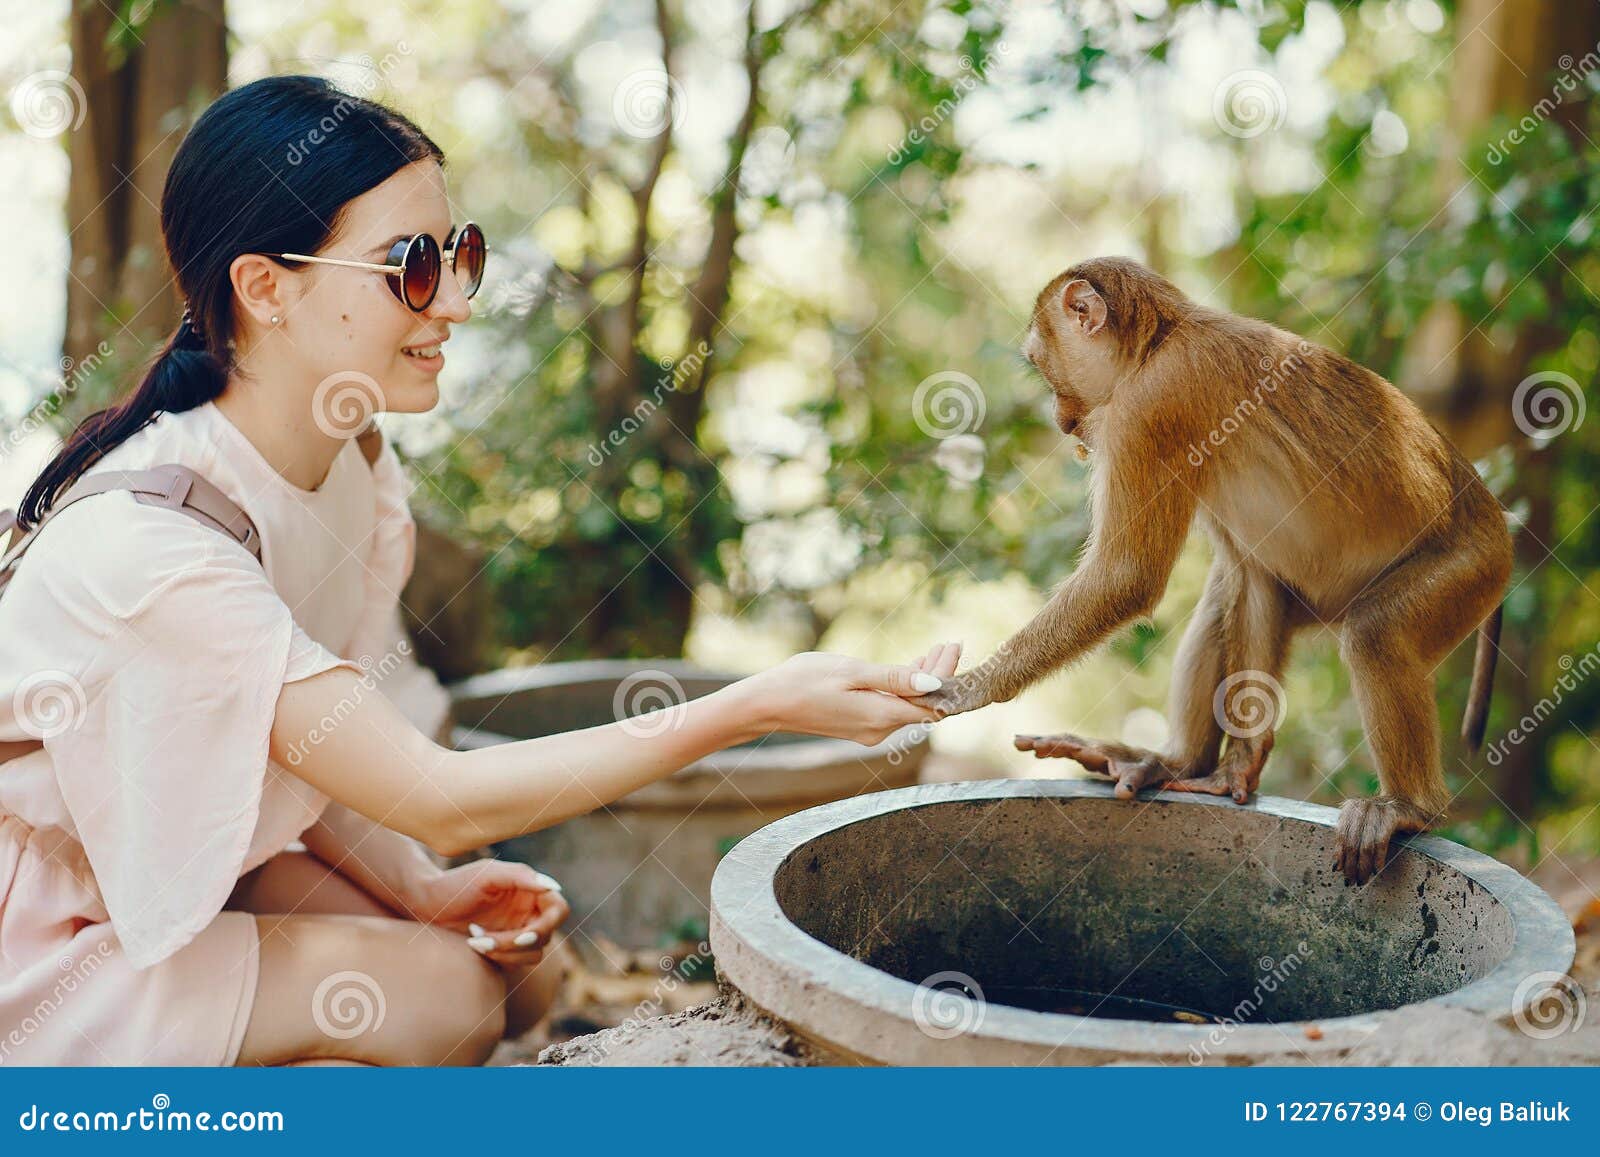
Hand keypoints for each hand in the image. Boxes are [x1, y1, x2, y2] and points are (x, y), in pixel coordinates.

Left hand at [404, 859, 569, 968]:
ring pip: (532, 954)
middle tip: (483, 939)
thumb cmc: (456, 883)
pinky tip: (471, 944)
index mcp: (530, 890)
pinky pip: (514, 963)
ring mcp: (517, 931)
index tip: (523, 935)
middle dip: (515, 943)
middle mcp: (528, 912)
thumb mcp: (487, 873)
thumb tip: (553, 886)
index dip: (546, 926)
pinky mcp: (503, 950)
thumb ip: (521, 876)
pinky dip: (496, 957)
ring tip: (474, 940)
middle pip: (545, 937)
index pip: (558, 911)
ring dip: (505, 952)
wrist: (425, 904)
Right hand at [736, 643, 962, 746]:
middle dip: (940, 675)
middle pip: (923, 706)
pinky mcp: (858, 725)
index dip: (948, 678)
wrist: (768, 704)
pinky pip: (892, 708)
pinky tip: (910, 668)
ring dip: (923, 680)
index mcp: (881, 716)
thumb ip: (893, 678)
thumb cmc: (804, 681)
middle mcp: (879, 729)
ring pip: (908, 706)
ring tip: (935, 651)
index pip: (932, 704)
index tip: (953, 647)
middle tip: (950, 644)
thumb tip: (932, 682)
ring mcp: (868, 730)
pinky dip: (904, 688)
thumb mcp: (850, 672)